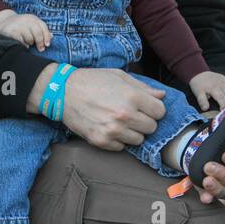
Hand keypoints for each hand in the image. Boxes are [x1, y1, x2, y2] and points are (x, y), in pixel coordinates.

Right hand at [0, 11, 52, 48]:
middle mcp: (26, 20)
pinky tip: (22, 45)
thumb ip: (41, 30)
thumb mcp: (31, 25)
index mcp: (33, 18)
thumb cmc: (20, 26)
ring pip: (29, 38)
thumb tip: (52, 36)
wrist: (3, 22)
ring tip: (27, 43)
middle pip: (37, 32)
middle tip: (40, 49)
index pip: (43, 26)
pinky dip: (23, 45)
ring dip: (29, 43)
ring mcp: (18, 25)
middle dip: (40, 42)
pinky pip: (21, 41)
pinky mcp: (11, 31)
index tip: (47, 45)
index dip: (47, 36)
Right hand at [39, 68, 165, 150]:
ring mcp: (113, 131)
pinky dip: (118, 140)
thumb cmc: (92, 80)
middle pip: (152, 127)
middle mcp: (125, 116)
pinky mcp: (101, 141)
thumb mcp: (119, 76)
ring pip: (138, 140)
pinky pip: (122, 147)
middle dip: (145, 120)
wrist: (63, 92)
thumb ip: (143, 87)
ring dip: (132, 132)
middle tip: (132, 113)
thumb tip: (161, 95)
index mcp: (132, 97)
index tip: (146, 107)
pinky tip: (109, 127)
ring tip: (119, 120)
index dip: (154, 108)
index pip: (160, 111)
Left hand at [189, 71, 224, 110]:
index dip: (223, 106)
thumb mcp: (198, 94)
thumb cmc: (198, 85)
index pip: (222, 99)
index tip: (223, 111)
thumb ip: (202, 101)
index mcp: (213, 88)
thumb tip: (205, 108)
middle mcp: (221, 84)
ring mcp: (224, 81)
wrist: (198, 73)